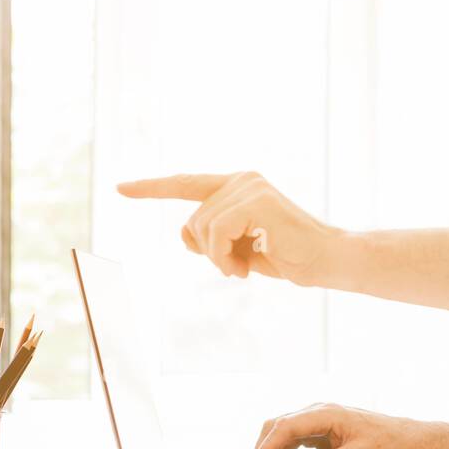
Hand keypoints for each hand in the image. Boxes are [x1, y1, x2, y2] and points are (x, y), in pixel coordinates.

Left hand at [116, 171, 342, 284]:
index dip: (153, 187)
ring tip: (246, 268)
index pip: (188, 183)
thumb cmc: (289, 256)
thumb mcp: (240, 249)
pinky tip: (245, 268)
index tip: (121, 188)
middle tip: (240, 266)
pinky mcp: (255, 201)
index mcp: (241, 186)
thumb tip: (182, 232)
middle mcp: (243, 180)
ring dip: (219, 258)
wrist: (327, 260)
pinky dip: (224, 257)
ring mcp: (249, 187)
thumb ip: (211, 238)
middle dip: (209, 251)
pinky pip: (215, 233)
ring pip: (201, 227)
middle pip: (192, 220)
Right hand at [248, 403, 448, 448]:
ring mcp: (317, 420)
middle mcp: (318, 413)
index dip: (269, 447)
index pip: (288, 427)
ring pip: (283, 431)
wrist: (400, 438)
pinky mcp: (319, 430)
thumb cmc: (383, 444)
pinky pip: (292, 438)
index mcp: (326, 414)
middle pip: (279, 426)